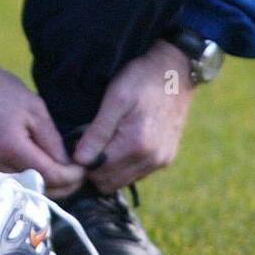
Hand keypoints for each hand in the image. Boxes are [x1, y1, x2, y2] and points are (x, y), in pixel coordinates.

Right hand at [0, 63, 85, 197]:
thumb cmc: (0, 90)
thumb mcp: (34, 108)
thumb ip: (53, 140)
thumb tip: (67, 165)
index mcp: (13, 150)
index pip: (51, 177)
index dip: (72, 177)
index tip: (85, 170)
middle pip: (38, 191)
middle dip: (63, 187)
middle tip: (78, 175)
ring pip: (24, 192)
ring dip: (45, 188)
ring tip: (62, 174)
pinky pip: (10, 184)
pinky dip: (28, 182)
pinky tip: (39, 171)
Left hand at [70, 40, 194, 192]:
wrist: (176, 71)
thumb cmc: (142, 78)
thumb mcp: (115, 98)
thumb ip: (98, 132)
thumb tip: (79, 160)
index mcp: (136, 144)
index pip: (98, 172)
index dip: (83, 161)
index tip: (78, 143)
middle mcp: (152, 159)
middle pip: (109, 183)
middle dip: (95, 168)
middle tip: (89, 142)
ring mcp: (161, 161)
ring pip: (122, 181)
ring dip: (109, 168)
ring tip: (106, 140)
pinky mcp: (166, 159)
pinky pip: (137, 173)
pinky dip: (125, 164)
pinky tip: (122, 142)